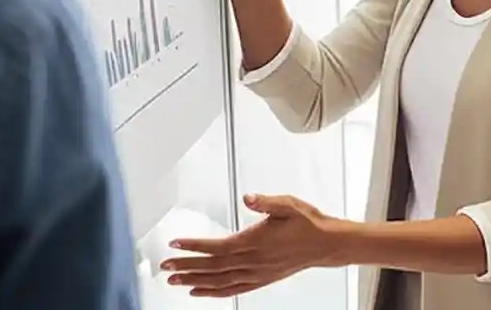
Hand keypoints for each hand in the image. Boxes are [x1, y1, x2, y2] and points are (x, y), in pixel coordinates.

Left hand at [163, 194, 348, 297]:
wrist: (325, 244)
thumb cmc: (307, 223)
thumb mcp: (288, 204)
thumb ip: (265, 202)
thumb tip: (248, 197)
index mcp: (256, 241)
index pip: (218, 246)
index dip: (195, 246)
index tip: (176, 244)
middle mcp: (253, 261)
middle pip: (213, 267)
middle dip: (187, 267)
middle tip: (165, 268)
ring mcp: (257, 273)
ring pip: (220, 281)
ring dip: (196, 281)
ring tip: (175, 281)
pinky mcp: (261, 279)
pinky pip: (233, 289)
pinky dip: (214, 292)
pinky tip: (200, 292)